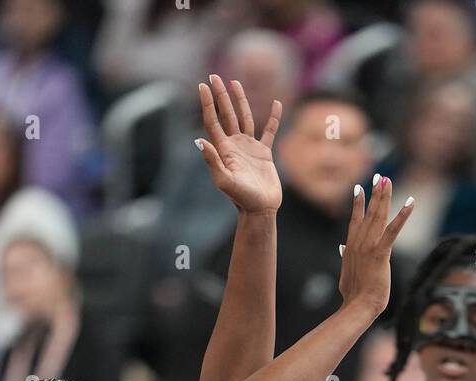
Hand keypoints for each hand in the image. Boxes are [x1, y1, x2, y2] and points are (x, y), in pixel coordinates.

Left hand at [196, 74, 281, 213]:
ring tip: (235, 83)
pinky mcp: (264, 153)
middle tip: (214, 77)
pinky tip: (276, 104)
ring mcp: (249, 147)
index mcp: (224, 149)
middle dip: (220, 96)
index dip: (208, 103)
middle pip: (226, 115)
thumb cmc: (241, 198)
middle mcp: (235, 145)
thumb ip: (212, 161)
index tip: (203, 85)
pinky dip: (273, 118)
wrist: (260, 209)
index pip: (213, 121)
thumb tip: (199, 141)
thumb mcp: (225, 181)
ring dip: (240, 101)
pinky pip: (269, 131)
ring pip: (244, 118)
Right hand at [338, 176, 413, 319]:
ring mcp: (369, 246)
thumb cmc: (353, 296)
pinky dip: (403, 215)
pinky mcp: (381, 253)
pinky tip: (410, 202)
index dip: (358, 203)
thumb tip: (341, 248)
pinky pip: (394, 230)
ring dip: (384, 197)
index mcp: (351, 247)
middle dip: (374, 193)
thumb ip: (345, 258)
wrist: (357, 307)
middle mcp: (359, 243)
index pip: (355, 220)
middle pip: (368, 213)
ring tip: (388, 181)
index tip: (359, 188)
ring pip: (378, 216)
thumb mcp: (346, 273)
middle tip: (380, 176)